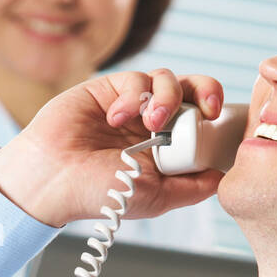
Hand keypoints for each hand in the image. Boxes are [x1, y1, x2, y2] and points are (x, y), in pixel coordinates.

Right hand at [0, 67, 225, 227]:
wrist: (54, 178)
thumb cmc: (99, 193)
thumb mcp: (156, 197)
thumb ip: (192, 187)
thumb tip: (223, 176)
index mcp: (169, 149)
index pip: (204, 122)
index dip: (217, 117)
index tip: (220, 123)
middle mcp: (154, 125)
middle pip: (195, 91)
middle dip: (207, 92)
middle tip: (208, 107)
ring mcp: (133, 105)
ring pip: (169, 80)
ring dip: (167, 97)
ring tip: (152, 121)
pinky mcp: (109, 88)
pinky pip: (136, 78)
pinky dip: (133, 95)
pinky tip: (116, 116)